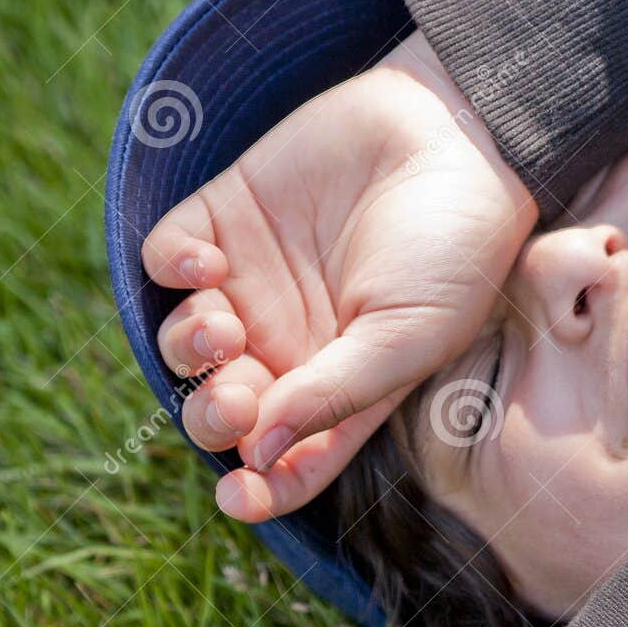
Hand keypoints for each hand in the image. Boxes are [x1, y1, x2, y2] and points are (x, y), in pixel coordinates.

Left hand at [140, 31, 536, 520]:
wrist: (459, 133)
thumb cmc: (456, 246)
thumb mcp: (411, 336)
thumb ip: (336, 396)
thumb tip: (259, 455)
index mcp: (341, 386)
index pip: (286, 459)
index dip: (256, 490)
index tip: (238, 493)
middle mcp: (291, 340)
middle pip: (222, 406)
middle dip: (214, 414)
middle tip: (236, 394)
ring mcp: (255, 278)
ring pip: (183, 338)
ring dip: (186, 346)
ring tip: (218, 324)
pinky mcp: (229, 214)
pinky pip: (168, 256)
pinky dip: (172, 267)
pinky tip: (207, 261)